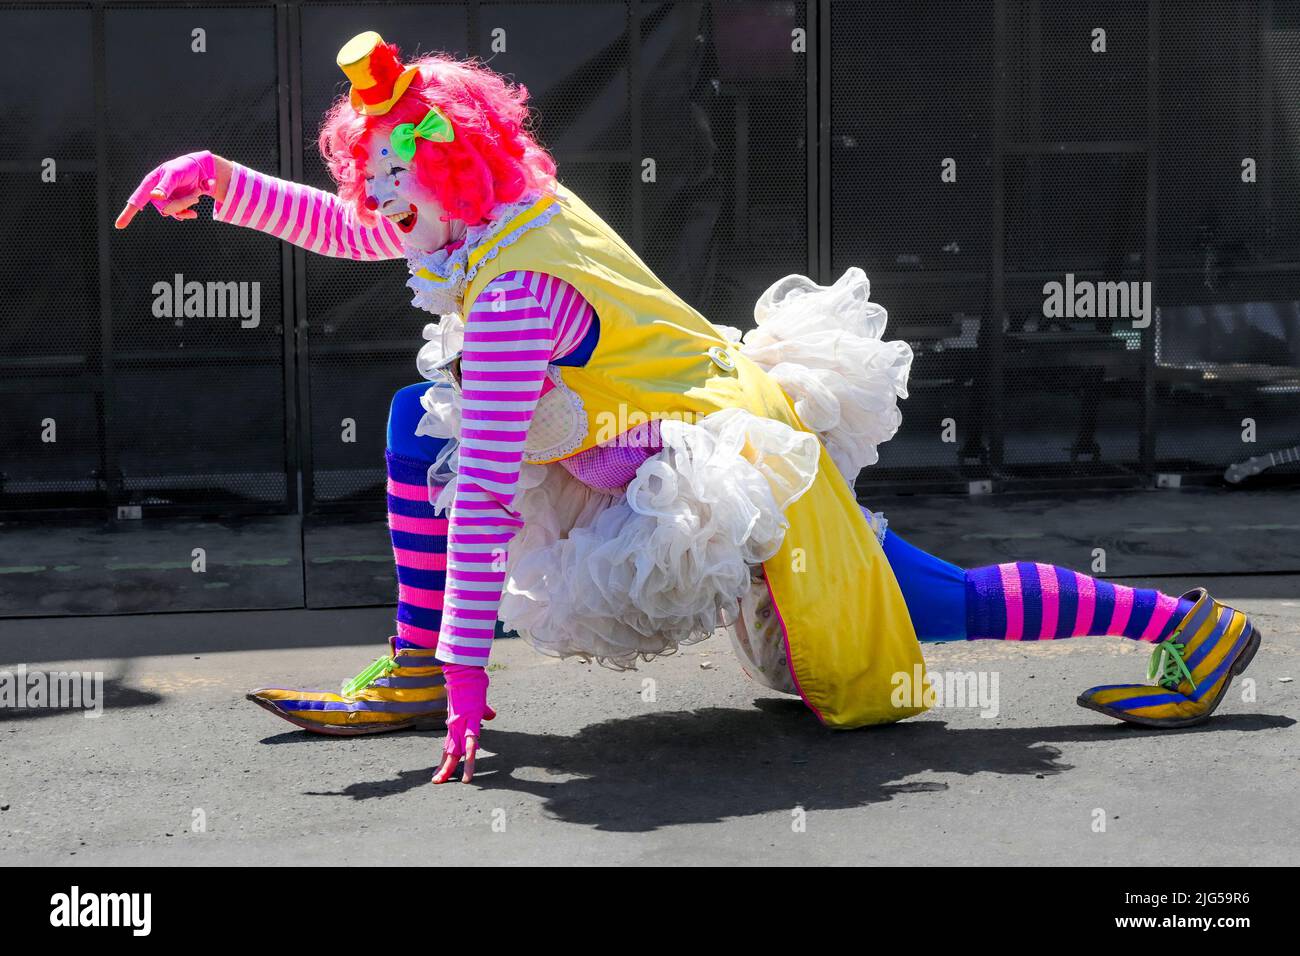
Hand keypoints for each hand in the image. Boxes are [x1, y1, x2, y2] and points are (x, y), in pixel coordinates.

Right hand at [115, 151, 225, 227]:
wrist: (201, 170)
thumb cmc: (184, 167)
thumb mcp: (174, 173)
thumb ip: (165, 185)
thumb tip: (155, 197)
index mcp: (150, 183)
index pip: (137, 199)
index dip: (127, 213)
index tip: (118, 226)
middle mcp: (155, 194)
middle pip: (164, 208)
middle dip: (181, 202)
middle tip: (196, 193)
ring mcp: (166, 201)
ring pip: (174, 212)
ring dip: (187, 204)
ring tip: (197, 193)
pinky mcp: (176, 206)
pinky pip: (179, 215)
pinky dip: (188, 213)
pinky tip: (194, 212)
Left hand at [431, 663, 495, 783]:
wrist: (464, 672)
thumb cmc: (471, 685)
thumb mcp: (476, 703)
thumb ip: (484, 711)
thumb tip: (491, 716)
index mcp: (455, 725)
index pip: (449, 747)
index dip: (445, 760)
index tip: (439, 773)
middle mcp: (455, 726)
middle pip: (450, 752)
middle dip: (445, 768)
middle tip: (437, 781)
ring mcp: (461, 723)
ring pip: (460, 749)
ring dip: (462, 765)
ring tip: (465, 780)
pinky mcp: (470, 718)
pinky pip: (471, 737)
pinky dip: (471, 749)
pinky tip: (472, 758)